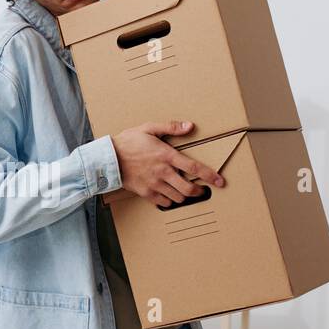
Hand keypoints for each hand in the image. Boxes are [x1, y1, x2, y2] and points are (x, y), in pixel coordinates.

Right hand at [111, 120, 226, 207]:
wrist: (108, 158)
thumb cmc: (128, 142)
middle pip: (188, 189)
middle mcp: (163, 172)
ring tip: (183, 191)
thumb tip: (190, 126)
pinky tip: (168, 194)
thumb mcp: (149, 128)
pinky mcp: (146, 193)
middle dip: (198, 191)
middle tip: (201, 190)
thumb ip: (171, 127)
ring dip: (184, 196)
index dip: (210, 176)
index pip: (194, 168)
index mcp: (167, 155)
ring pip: (177, 197)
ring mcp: (154, 184)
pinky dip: (169, 201)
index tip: (220, 182)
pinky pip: (163, 203)